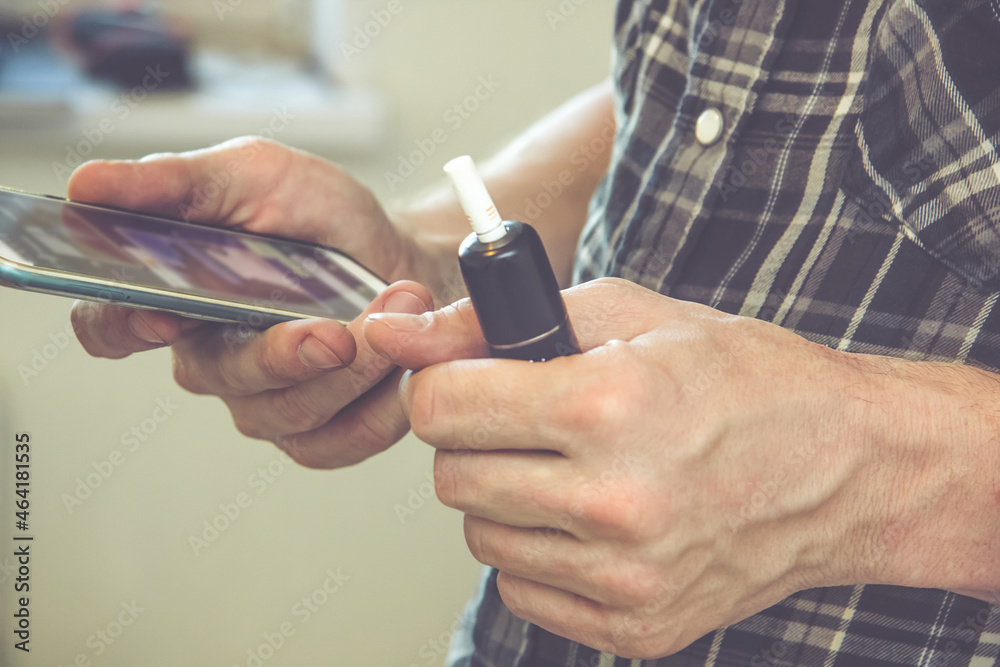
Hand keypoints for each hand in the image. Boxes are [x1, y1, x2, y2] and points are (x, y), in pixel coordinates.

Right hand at [69, 138, 441, 466]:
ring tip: (399, 309)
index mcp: (175, 299)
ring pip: (289, 410)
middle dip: (284, 351)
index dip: (126, 326)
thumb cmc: (322, 219)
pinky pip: (343, 437)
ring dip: (354, 365)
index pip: (111, 326)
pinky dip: (383, 400)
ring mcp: (266, 404)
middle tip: (337, 328)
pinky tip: (406, 363)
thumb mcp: (256, 176)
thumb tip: (88, 185)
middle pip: (219, 376)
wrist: (402, 256)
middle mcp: (213, 359)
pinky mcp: (322, 435)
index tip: (166, 315)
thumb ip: (177, 182)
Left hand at [365, 277, 890, 657]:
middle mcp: (613, 502)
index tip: (468, 383)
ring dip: (507, 499)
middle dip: (476, 441)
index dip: (445, 386)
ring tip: (571, 469)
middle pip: (453, 478)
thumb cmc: (744, 379)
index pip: (441, 408)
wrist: (847, 467)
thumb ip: (495, 321)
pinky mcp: (638, 626)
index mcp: (606, 407)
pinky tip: (591, 521)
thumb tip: (398, 333)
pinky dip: (540, 553)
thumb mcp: (626, 312)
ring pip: (482, 538)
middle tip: (531, 423)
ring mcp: (627, 577)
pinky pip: (522, 590)